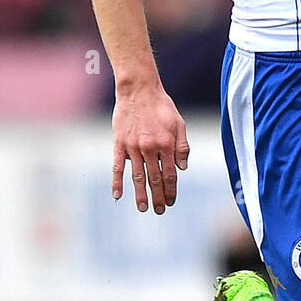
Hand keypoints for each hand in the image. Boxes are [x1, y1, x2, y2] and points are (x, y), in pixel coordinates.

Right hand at [112, 83, 188, 212]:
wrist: (139, 90)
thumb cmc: (161, 106)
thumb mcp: (179, 123)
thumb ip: (182, 146)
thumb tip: (183, 168)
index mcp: (167, 144)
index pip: (170, 174)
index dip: (171, 190)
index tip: (171, 201)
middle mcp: (151, 148)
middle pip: (155, 179)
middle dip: (158, 197)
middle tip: (159, 210)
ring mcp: (133, 147)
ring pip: (138, 176)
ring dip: (141, 194)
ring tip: (143, 208)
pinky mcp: (119, 144)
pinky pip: (118, 167)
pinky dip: (117, 182)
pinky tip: (118, 195)